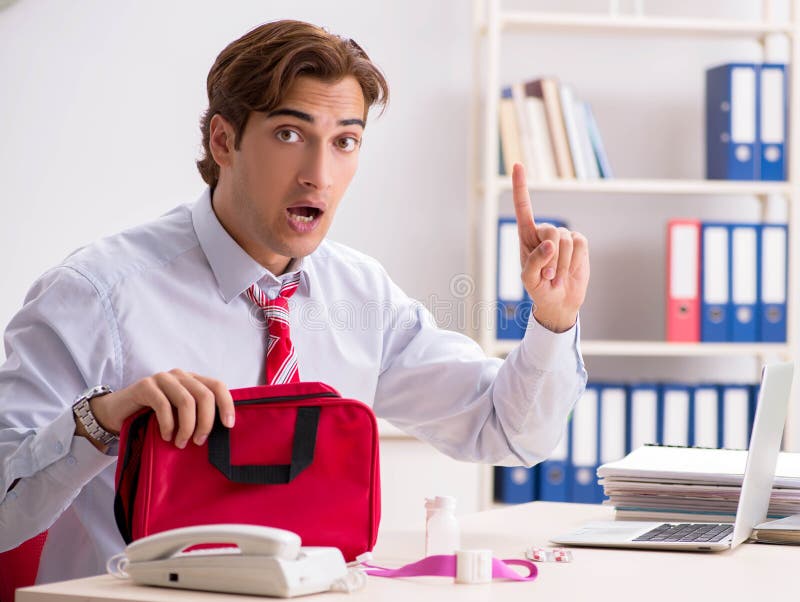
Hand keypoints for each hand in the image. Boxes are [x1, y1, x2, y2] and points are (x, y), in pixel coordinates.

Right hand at [84, 370, 234, 448]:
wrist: (117, 412)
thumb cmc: (153, 416)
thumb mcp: (179, 414)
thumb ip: (196, 415)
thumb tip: (220, 433)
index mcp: (193, 380)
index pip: (218, 386)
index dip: (227, 404)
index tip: (229, 426)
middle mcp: (180, 375)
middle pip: (204, 395)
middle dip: (206, 422)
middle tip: (199, 441)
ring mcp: (163, 378)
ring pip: (186, 401)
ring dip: (187, 427)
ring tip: (182, 443)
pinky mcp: (145, 386)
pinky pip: (163, 405)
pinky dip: (168, 425)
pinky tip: (166, 436)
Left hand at [512, 163, 589, 332]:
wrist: (559, 300)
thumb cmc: (539, 288)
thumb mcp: (529, 280)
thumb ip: (534, 262)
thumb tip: (550, 243)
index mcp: (526, 236)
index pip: (523, 207)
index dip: (520, 186)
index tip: (518, 165)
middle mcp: (544, 231)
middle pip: (551, 232)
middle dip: (551, 257)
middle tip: (548, 276)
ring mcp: (562, 236)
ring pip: (566, 241)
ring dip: (562, 264)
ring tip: (556, 276)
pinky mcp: (579, 243)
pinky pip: (580, 245)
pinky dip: (575, 261)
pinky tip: (570, 270)